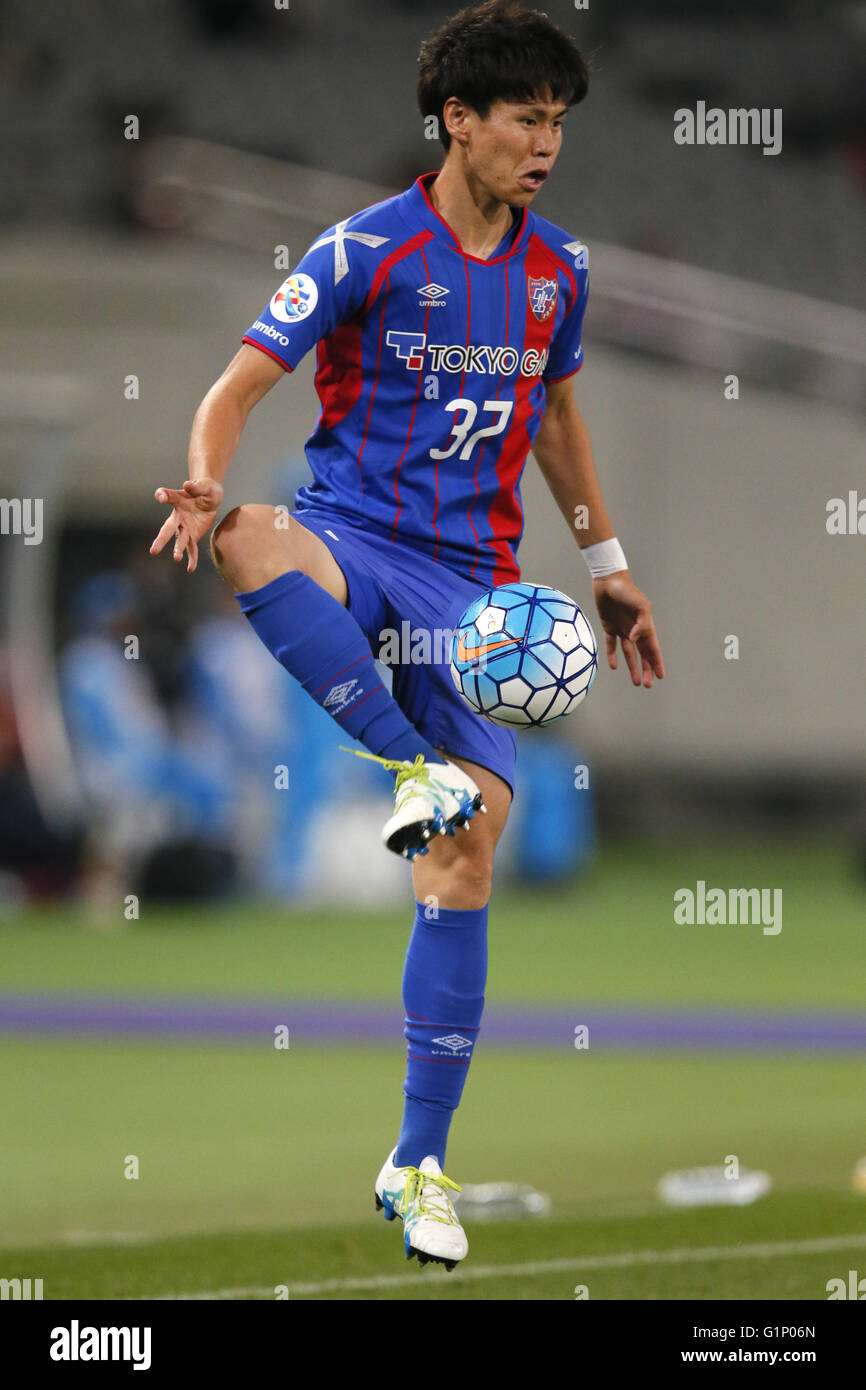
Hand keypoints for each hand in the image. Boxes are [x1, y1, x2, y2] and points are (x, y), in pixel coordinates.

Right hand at [149, 478, 223, 572]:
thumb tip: (187, 485)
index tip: (160, 497)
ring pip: (180, 540)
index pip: (167, 496)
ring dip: (178, 549)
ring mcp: (185, 527)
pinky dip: (192, 558)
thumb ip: (196, 487)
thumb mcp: (205, 486)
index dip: (162, 495)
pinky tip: (190, 569)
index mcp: (178, 500)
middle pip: (167, 529)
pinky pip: (192, 548)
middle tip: (153, 551)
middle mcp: (178, 516)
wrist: (211, 497)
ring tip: (176, 558)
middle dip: (161, 540)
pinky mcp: (193, 535)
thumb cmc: (206, 489)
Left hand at [592, 571, 664, 688]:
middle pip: (643, 654)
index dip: (657, 662)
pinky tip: (614, 666)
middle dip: (647, 670)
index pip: (653, 648)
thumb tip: (635, 639)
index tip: (661, 676)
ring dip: (632, 667)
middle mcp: (635, 630)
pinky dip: (612, 656)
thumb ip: (641, 623)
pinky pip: (612, 645)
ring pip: (629, 653)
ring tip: (636, 682)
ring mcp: (622, 629)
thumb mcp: (640, 604)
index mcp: (646, 625)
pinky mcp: (609, 627)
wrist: (608, 581)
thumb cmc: (627, 590)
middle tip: (648, 685)